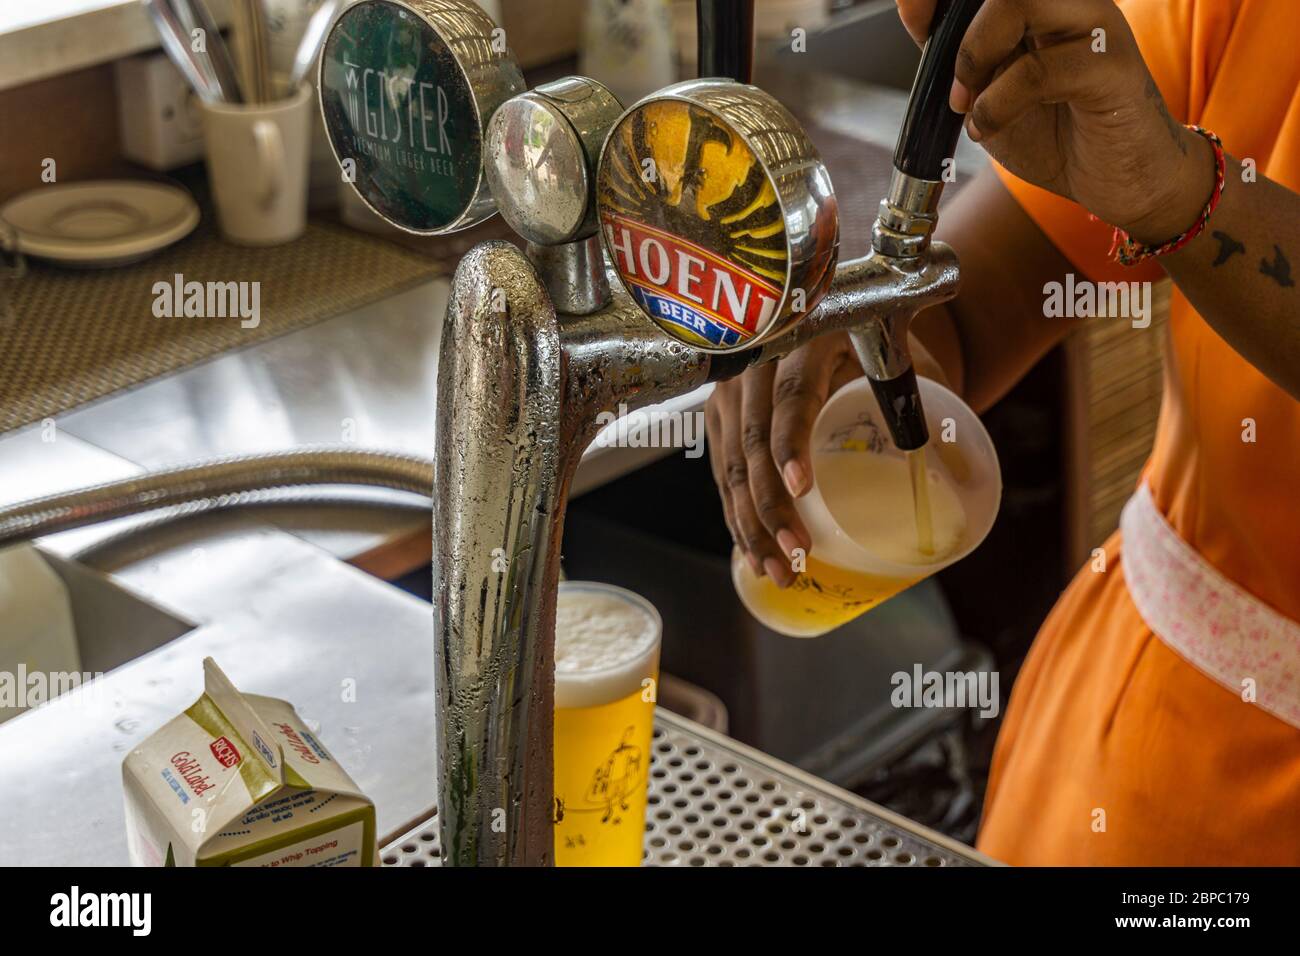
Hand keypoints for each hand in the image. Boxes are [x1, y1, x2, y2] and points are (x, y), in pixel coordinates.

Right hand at [705, 333, 949, 586]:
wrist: (850, 326)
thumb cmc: (887, 352)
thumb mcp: (906, 366)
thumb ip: (918, 408)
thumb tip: (949, 480)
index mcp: (807, 336)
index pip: (790, 394)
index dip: (791, 443)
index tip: (800, 489)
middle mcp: (758, 359)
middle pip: (752, 440)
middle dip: (768, 507)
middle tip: (794, 555)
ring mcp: (733, 388)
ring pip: (731, 464)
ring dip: (749, 524)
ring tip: (777, 571)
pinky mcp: (721, 415)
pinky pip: (723, 472)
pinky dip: (737, 515)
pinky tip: (754, 551)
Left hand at [897, 0, 1214, 244]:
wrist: (1120, 180)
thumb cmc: (1062, 136)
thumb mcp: (991, 96)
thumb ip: (961, 59)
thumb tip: (920, 19)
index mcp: (1042, 6)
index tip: (914, 14)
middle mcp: (1071, 3)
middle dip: (958, 28)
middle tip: (952, 82)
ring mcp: (1095, 25)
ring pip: (1020, 1)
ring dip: (976, 55)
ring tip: (968, 103)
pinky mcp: (1111, 66)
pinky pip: (1040, 70)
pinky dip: (998, 103)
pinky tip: (989, 127)